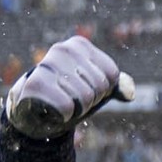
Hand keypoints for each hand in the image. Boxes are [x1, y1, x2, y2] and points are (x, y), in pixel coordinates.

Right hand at [5, 35, 134, 138]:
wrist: (32, 109)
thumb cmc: (67, 95)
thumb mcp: (94, 88)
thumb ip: (114, 86)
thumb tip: (130, 93)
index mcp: (80, 45)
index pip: (111, 74)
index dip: (103, 91)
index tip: (85, 89)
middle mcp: (63, 49)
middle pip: (99, 87)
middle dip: (89, 101)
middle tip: (70, 98)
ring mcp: (48, 64)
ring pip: (84, 98)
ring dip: (76, 109)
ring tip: (60, 102)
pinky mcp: (36, 83)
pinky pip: (66, 107)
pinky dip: (63, 115)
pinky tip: (51, 109)